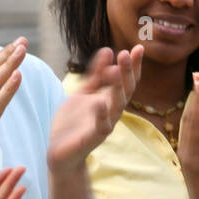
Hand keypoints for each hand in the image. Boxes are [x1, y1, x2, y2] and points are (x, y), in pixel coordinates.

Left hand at [48, 45, 142, 171]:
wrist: (59, 150)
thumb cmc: (73, 121)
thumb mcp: (84, 92)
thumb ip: (96, 74)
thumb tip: (108, 50)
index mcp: (110, 99)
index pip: (127, 80)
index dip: (133, 65)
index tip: (139, 47)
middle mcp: (112, 111)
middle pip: (126, 90)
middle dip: (127, 72)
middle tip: (126, 53)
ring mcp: (105, 124)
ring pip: (118, 106)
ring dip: (118, 88)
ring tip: (116, 70)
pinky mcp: (93, 138)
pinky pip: (101, 126)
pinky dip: (101, 115)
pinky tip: (99, 102)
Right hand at [178, 73, 198, 198]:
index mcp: (188, 147)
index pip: (191, 117)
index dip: (195, 97)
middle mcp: (186, 148)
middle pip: (190, 116)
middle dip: (195, 94)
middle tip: (198, 73)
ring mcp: (190, 156)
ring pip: (193, 125)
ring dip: (198, 103)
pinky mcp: (197, 165)